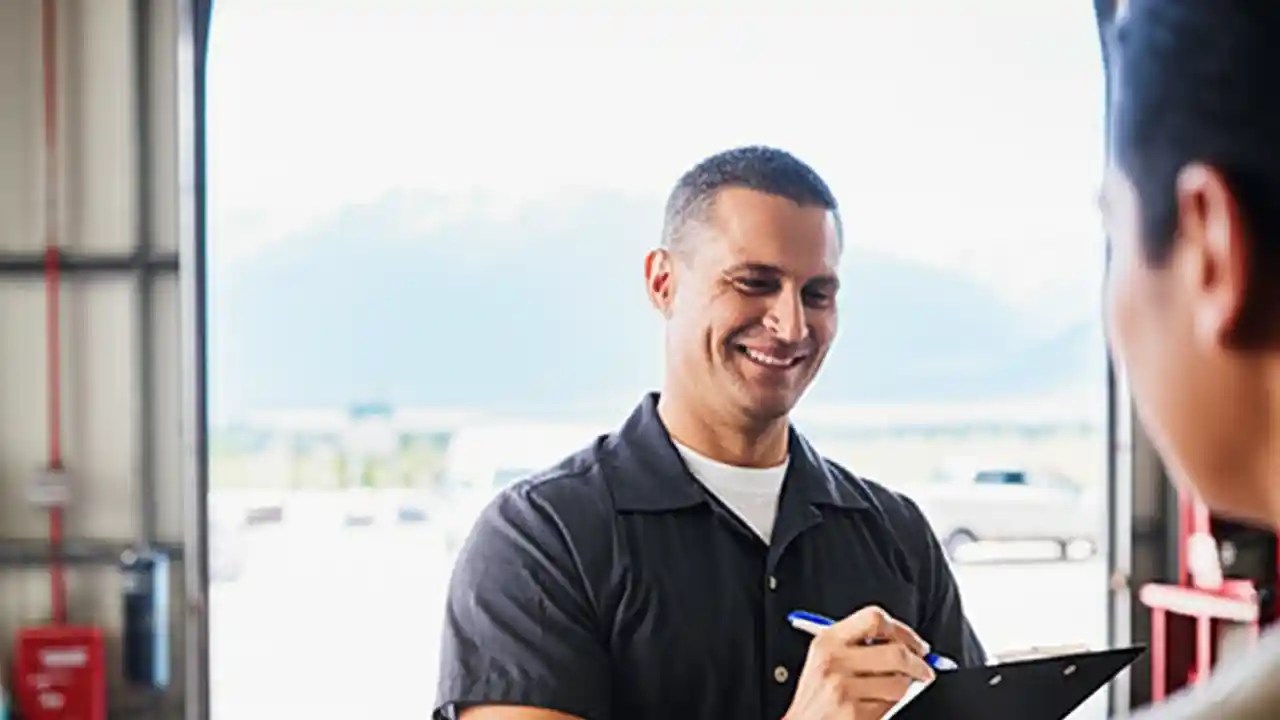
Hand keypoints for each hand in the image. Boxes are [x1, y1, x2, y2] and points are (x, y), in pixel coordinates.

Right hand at [782, 605, 934, 719]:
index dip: (902, 630)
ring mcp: (843, 688)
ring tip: (895, 689)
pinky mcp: (853, 713)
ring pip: (898, 682)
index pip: (874, 619)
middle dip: (918, 663)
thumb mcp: (826, 659)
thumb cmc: (817, 694)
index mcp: (828, 641)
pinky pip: (889, 705)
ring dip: (905, 687)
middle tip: (924, 669)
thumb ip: (858, 645)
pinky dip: (892, 705)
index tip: (915, 643)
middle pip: (895, 652)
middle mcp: (834, 661)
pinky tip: (880, 704)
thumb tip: (905, 644)